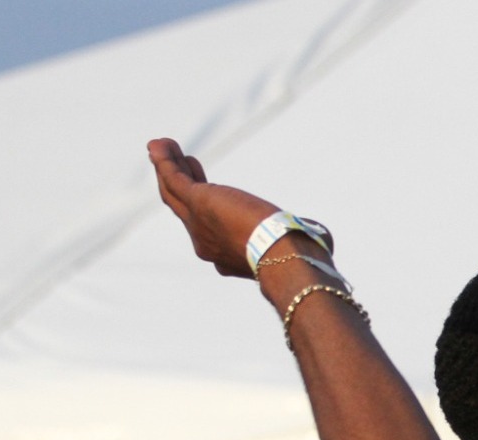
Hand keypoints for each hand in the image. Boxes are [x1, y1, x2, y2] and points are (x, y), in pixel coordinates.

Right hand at [148, 137, 330, 279]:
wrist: (285, 258)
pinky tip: (160, 144)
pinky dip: (164, 160)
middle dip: (180, 182)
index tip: (204, 181)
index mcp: (226, 256)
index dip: (204, 200)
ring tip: (160, 146)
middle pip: (183, 208)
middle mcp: (205, 243)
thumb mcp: (297, 242)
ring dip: (166, 167)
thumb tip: (317, 232)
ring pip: (172, 191)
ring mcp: (197, 224)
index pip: (207, 225)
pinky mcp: (197, 202)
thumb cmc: (300, 255)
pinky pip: (172, 178)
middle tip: (179, 160)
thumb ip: (301, 234)